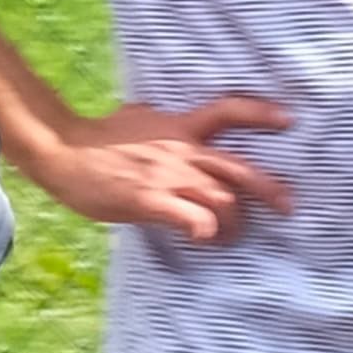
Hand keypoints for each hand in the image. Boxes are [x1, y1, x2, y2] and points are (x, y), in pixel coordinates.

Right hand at [21, 91, 293, 239]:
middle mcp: (181, 150)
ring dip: (235, 224)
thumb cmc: (95, 139)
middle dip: (268, 189)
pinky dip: (203, 230)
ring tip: (233, 238)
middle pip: (238, 168)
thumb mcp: (133, 115)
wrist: (63, 150)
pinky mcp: (149, 200)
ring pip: (221, 199)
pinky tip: (205, 241)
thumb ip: (154, 118)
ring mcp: (167, 176)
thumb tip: (155, 111)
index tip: (289, 120)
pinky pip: (188, 217)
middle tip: (288, 206)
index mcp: (179, 128)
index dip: (261, 115)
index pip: (228, 111)